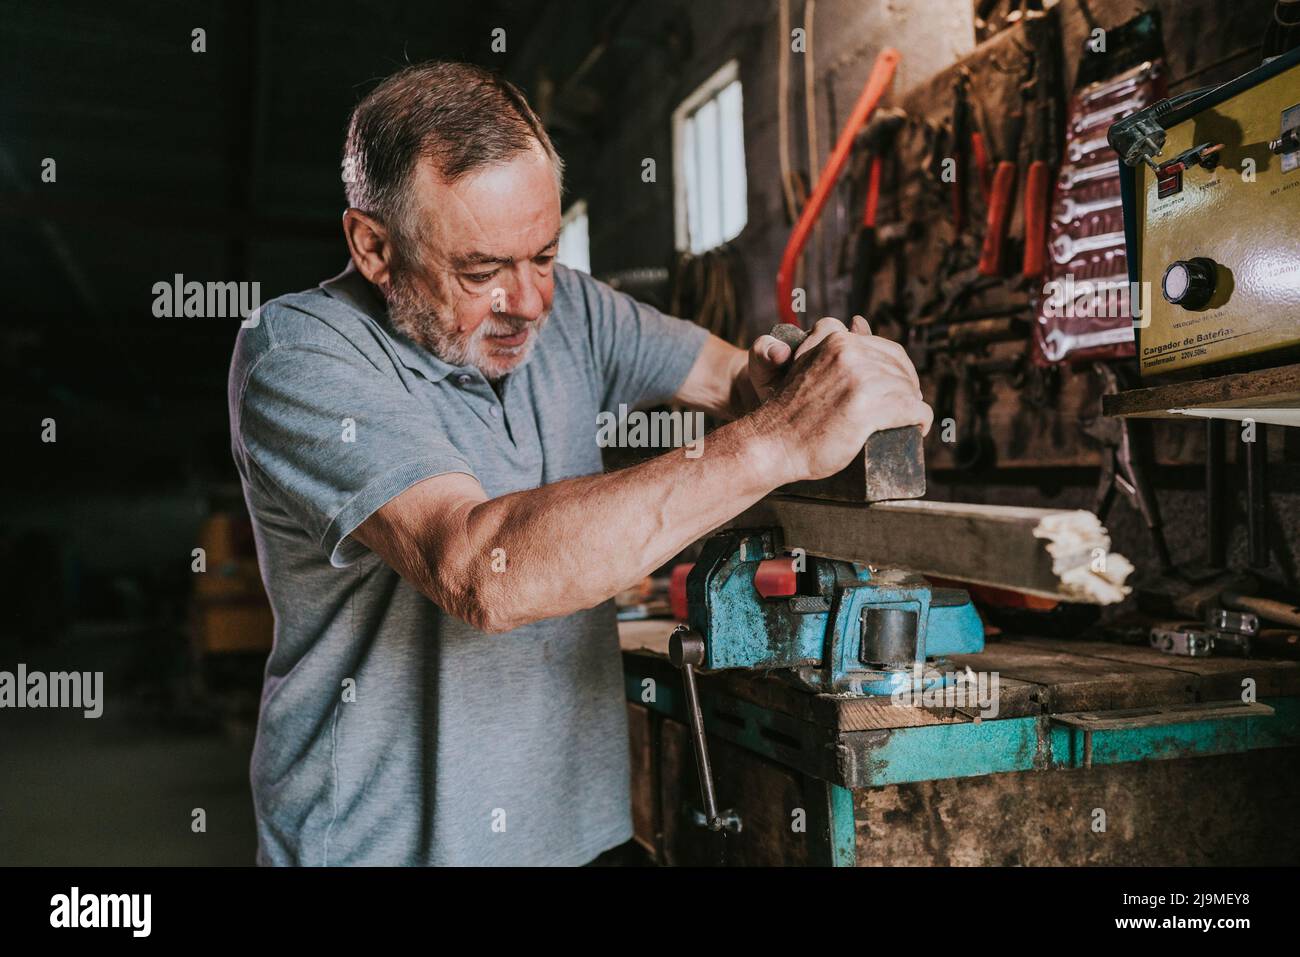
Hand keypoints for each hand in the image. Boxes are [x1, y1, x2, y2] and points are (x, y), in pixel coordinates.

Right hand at [749, 316, 931, 484]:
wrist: (772, 444)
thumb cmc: (789, 410)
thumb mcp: (806, 361)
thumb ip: (828, 342)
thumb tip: (860, 321)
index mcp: (837, 340)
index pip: (885, 348)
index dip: (895, 368)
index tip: (895, 385)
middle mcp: (850, 354)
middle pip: (898, 368)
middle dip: (906, 388)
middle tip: (905, 407)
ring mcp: (861, 381)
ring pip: (907, 389)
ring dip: (913, 405)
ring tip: (909, 421)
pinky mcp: (870, 409)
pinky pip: (914, 410)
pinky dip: (921, 420)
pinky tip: (918, 427)